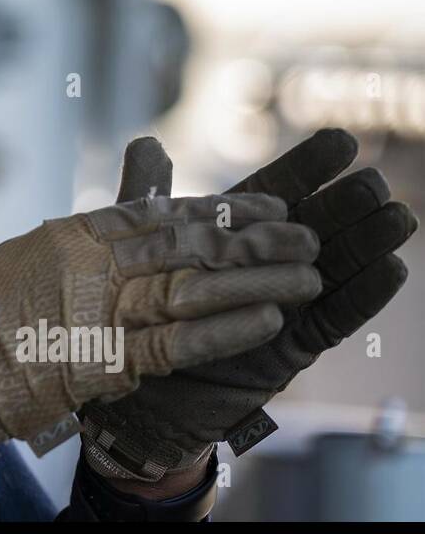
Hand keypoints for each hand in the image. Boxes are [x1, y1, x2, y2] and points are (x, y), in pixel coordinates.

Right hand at [0, 192, 321, 471]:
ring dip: (255, 279)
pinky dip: (224, 329)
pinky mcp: (105, 357)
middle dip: (252, 238)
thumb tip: (128, 232)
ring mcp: (99, 307)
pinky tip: (266, 319)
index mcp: (75, 233)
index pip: (163, 213)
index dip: (220, 210)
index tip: (268, 206)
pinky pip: (177, 340)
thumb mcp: (30, 260)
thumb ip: (83, 246)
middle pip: (189, 242)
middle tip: (303, 237)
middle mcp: (92, 261)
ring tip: (305, 273)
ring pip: (194, 285)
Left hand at [80, 131, 416, 482]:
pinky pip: (334, 320)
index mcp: (232, 236)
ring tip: (399, 216)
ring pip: (335, 268)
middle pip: (314, 227)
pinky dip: (363, 296)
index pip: (275, 195)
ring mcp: (284, 305)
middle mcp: (264, 266)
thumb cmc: (136, 317)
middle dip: (345, 204)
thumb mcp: (136, 251)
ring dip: (366, 243)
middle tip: (374, 181)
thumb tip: (146, 140)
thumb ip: (147, 199)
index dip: (307, 169)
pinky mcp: (294, 347)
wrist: (138, 394)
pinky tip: (391, 269)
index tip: (341, 140)